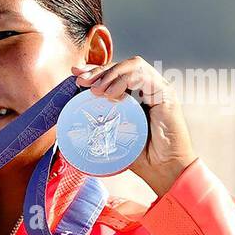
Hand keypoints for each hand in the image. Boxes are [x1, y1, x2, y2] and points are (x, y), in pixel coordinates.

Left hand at [71, 58, 197, 196]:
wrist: (164, 169)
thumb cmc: (140, 157)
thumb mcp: (111, 136)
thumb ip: (97, 124)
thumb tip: (68, 119)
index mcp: (134, 95)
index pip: (113, 73)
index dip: (95, 70)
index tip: (76, 74)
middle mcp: (146, 88)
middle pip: (121, 66)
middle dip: (98, 70)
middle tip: (82, 82)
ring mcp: (157, 89)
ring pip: (132, 65)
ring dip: (110, 74)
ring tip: (96, 91)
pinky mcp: (166, 93)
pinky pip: (144, 76)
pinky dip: (125, 80)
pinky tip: (112, 95)